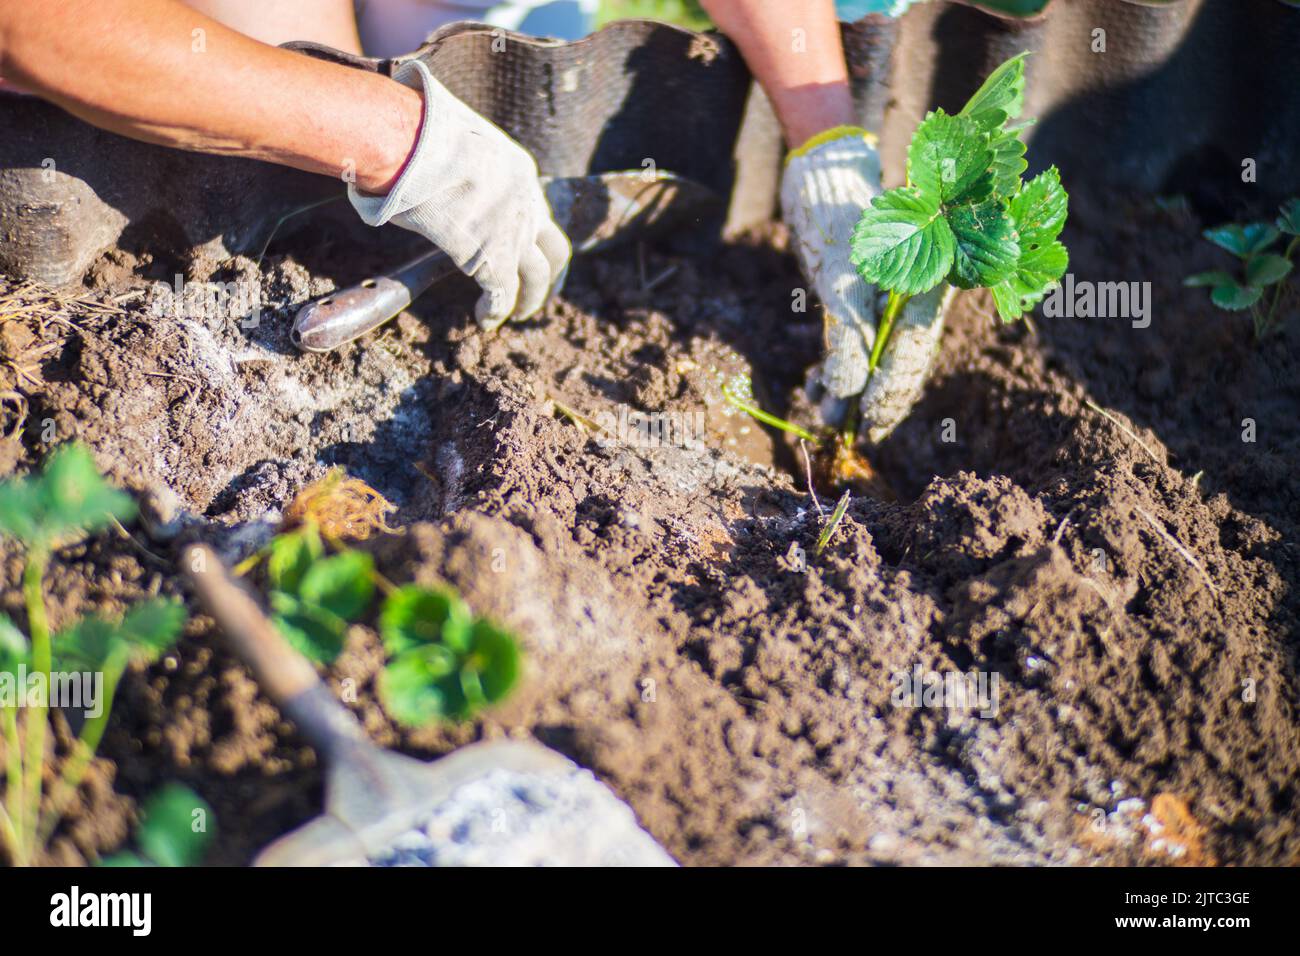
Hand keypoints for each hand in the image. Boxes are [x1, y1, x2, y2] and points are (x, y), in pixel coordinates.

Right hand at [348, 60, 570, 329]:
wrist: (410, 142)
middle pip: (553, 247)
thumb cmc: (415, 136)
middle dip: (550, 272)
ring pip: (537, 276)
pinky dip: (496, 312)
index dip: (529, 232)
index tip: (520, 246)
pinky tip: (484, 320)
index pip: (534, 209)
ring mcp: (515, 233)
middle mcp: (527, 203)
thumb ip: (448, 165)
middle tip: (540, 289)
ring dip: (529, 299)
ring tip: (518, 314)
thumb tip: (416, 169)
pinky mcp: (495, 259)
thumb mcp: (449, 146)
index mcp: (519, 171)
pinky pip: (502, 296)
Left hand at [780, 127, 950, 441]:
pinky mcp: (862, 291)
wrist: (820, 165)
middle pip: (900, 358)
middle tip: (850, 435)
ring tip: (823, 417)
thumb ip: (846, 332)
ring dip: (849, 388)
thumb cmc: (835, 207)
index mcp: (925, 279)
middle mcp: (913, 289)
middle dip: (873, 399)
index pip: (913, 349)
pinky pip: (857, 337)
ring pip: (876, 352)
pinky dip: (837, 363)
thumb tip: (846, 392)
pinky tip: (816, 385)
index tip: (870, 423)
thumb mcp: (838, 273)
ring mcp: (890, 291)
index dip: (892, 391)